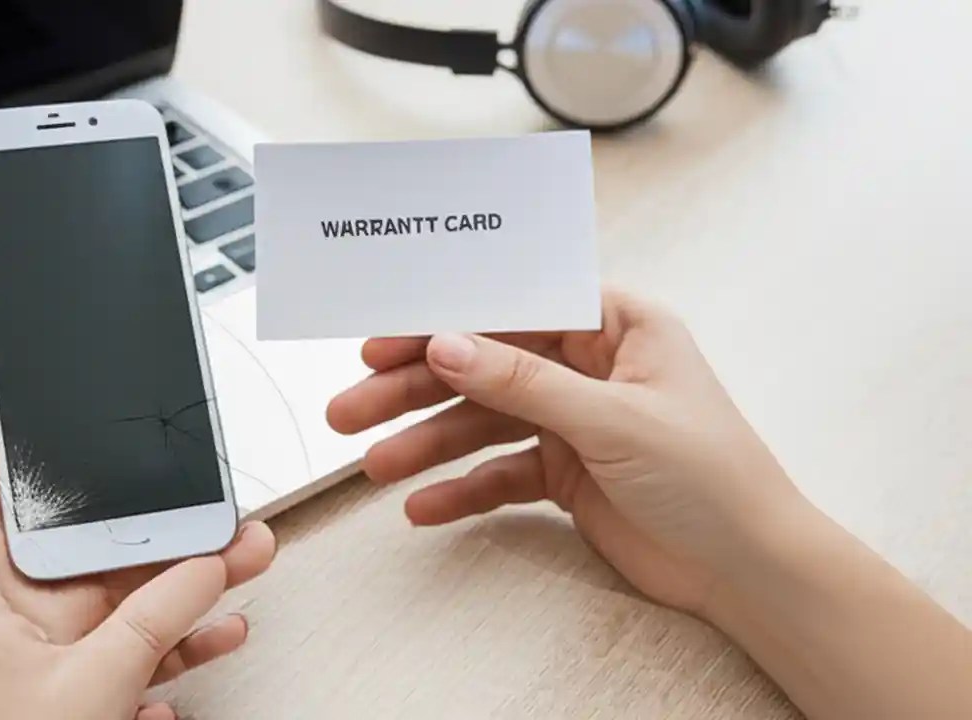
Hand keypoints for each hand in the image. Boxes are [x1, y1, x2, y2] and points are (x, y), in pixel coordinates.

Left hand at [0, 345, 275, 719]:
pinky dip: (142, 625)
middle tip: (162, 482)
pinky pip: (88, 632)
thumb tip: (216, 557)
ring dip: (144, 568)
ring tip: (217, 557)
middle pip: (21, 515)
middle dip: (104, 499)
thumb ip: (159, 615)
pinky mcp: (26, 680)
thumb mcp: (86, 690)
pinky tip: (203, 629)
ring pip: (70, 577)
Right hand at [326, 288, 803, 616]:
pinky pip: (499, 473)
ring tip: (375, 465)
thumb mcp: (613, 418)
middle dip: (416, 389)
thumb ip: (524, 381)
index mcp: (616, 325)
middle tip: (353, 408)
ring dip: (428, 443)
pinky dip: (462, 489)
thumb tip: (447, 344)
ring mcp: (574, 420)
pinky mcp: (565, 472)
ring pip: (483, 421)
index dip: (444, 321)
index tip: (382, 340)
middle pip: (484, 366)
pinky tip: (423, 505)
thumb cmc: (713, 476)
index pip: (514, 308)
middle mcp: (589, 366)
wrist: (749, 570)